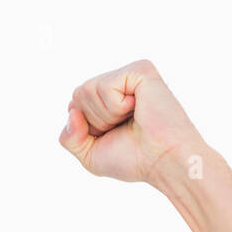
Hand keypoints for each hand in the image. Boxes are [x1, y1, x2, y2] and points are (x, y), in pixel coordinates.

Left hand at [58, 60, 206, 187]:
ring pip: (86, 90)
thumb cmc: (134, 159)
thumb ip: (68, 137)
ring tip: (132, 118)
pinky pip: (105, 87)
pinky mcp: (140, 70)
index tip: (113, 135)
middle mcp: (118, 83)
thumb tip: (72, 112)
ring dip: (106, 115)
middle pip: (77, 95)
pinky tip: (138, 108)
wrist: (162, 161)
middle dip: (94, 121)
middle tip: (124, 127)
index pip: (74, 106)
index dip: (86, 128)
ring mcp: (129, 74)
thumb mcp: (90, 154)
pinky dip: (116, 107)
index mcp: (108, 100)